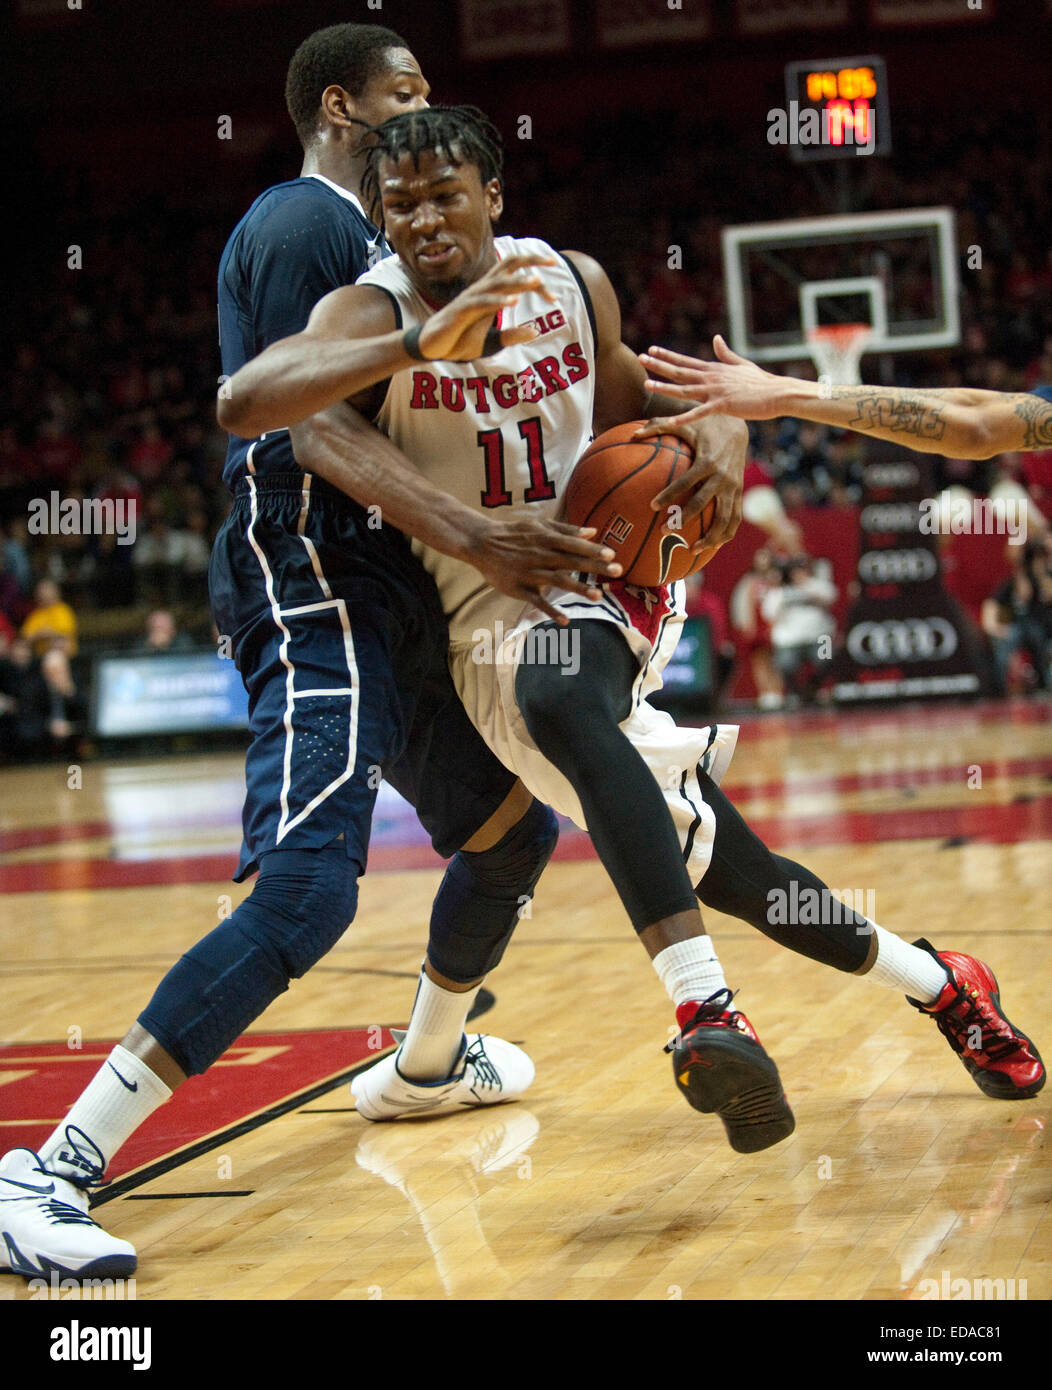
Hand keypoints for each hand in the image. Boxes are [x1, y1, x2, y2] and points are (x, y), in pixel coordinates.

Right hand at [418, 254, 558, 361]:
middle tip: (553, 261)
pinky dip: (497, 301)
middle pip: (508, 263)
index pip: (516, 273)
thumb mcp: (491, 341)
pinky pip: (481, 302)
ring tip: (536, 282)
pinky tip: (512, 302)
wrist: (432, 348)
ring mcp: (471, 298)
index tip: (555, 297)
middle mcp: (482, 289)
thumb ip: (511, 336)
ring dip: (518, 281)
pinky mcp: (460, 311)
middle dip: (531, 260)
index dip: (537, 280)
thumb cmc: (459, 340)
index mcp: (491, 292)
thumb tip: (535, 332)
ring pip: (497, 282)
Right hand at [466, 515, 622, 625]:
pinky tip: (565, 620)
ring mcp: (530, 573)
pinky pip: (536, 601)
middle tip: (617, 572)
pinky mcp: (519, 588)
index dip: (592, 550)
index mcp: (546, 539)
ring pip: (557, 581)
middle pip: (571, 563)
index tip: (612, 555)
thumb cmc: (515, 533)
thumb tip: (593, 531)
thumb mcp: (539, 525)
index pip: (574, 545)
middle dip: (594, 568)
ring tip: (598, 596)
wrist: (482, 543)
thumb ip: (566, 530)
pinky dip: (550, 610)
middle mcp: (541, 555)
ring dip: (578, 589)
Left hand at [631, 408, 746, 550]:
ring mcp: (733, 487)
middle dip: (683, 519)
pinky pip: (734, 518)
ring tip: (693, 549)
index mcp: (707, 461)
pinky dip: (725, 534)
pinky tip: (712, 547)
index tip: (652, 506)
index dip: (669, 494)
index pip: (685, 481)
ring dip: (710, 536)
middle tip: (663, 531)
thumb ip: (658, 426)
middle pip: (702, 503)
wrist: (738, 426)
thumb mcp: (685, 422)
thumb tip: (633, 434)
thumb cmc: (705, 425)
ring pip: (723, 518)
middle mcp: (721, 477)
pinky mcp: (739, 493)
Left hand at [639, 336, 789, 422]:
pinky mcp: (723, 405)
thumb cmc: (761, 382)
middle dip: (659, 365)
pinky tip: (670, 421)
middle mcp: (711, 377)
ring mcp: (716, 391)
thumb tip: (716, 338)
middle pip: (680, 371)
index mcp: (714, 369)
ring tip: (646, 384)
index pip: (686, 361)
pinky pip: (699, 413)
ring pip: (684, 389)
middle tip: (641, 358)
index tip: (652, 350)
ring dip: (664, 387)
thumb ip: (725, 353)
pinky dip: (684, 417)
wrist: (778, 393)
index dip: (668, 356)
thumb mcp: (741, 364)